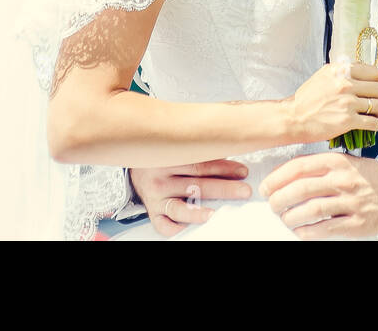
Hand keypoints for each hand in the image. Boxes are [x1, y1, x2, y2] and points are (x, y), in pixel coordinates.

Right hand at [129, 159, 251, 236]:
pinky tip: (187, 228)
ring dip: (198, 212)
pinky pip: (162, 225)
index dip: (224, 167)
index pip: (201, 165)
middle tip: (244, 191)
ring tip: (215, 214)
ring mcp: (155, 198)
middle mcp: (161, 179)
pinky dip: (174, 228)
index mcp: (169, 159)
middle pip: (196, 185)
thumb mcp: (178, 148)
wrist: (134, 160)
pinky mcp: (152, 212)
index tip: (243, 171)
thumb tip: (230, 149)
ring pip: (179, 208)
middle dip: (223, 188)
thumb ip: (200, 152)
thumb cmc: (164, 155)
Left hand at [259, 151, 377, 238]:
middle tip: (272, 205)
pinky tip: (299, 231)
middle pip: (300, 189)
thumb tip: (282, 173)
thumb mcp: (343, 161)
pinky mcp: (356, 223)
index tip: (265, 187)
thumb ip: (316, 165)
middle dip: (279, 199)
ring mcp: (350, 202)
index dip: (277, 178)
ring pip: (311, 210)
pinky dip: (308, 232)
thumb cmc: (363, 176)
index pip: (299, 167)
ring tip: (285, 219)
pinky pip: (326, 229)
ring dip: (291, 217)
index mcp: (336, 161)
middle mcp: (342, 180)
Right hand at [288, 61, 377, 142]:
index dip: (377, 81)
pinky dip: (375, 125)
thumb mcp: (323, 75)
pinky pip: (374, 122)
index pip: (374, 72)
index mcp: (341, 71)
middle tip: (372, 102)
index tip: (374, 87)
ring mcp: (347, 103)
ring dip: (377, 111)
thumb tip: (361, 72)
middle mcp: (346, 84)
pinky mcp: (347, 121)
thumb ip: (343, 72)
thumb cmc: (306, 99)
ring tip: (370, 114)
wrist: (292, 118)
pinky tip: (370, 125)